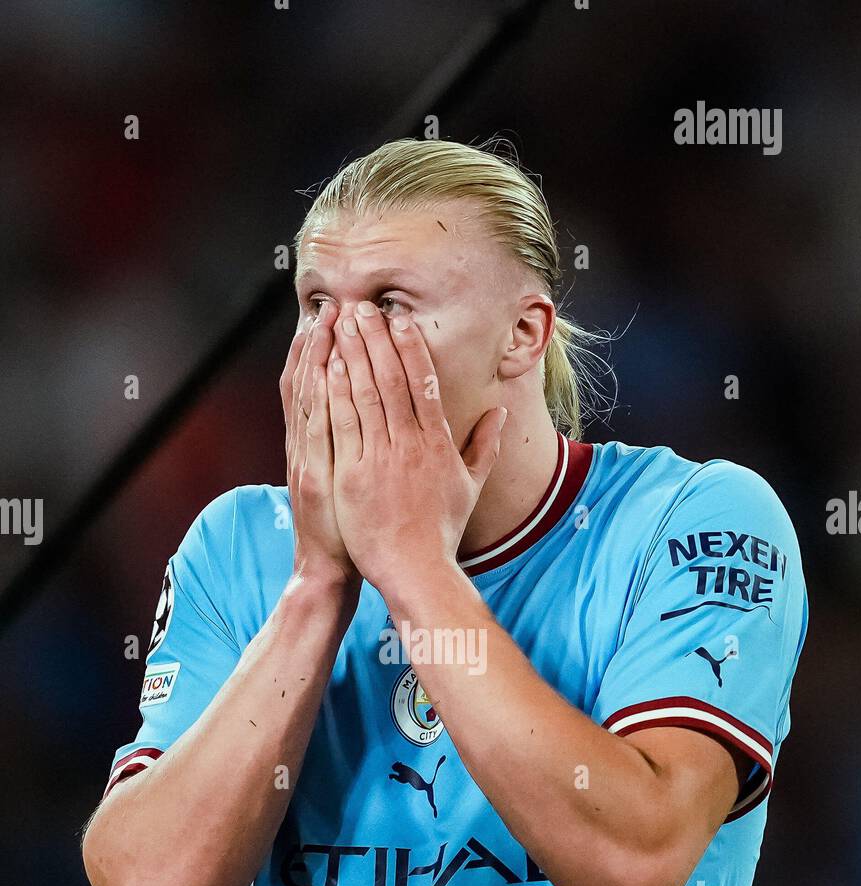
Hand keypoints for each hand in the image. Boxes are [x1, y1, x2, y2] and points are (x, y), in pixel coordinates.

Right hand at [280, 304, 359, 589]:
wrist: (328, 569)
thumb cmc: (348, 529)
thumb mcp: (345, 484)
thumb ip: (352, 451)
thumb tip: (370, 424)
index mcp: (315, 446)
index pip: (315, 388)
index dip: (320, 353)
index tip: (329, 319)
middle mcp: (306, 447)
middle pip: (309, 384)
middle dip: (319, 343)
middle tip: (331, 305)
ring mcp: (308, 459)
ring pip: (310, 397)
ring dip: (318, 357)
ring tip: (328, 320)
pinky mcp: (317, 475)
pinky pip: (317, 427)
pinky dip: (321, 395)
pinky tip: (329, 366)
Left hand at [327, 301, 505, 594]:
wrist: (416, 570)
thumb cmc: (442, 533)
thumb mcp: (471, 487)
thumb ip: (485, 446)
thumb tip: (500, 412)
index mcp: (437, 444)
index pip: (423, 384)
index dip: (411, 348)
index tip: (399, 320)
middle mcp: (410, 446)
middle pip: (392, 379)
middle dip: (376, 339)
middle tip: (362, 307)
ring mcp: (379, 459)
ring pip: (365, 394)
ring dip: (352, 354)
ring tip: (341, 323)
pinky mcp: (352, 475)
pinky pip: (342, 424)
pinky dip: (335, 391)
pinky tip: (327, 365)